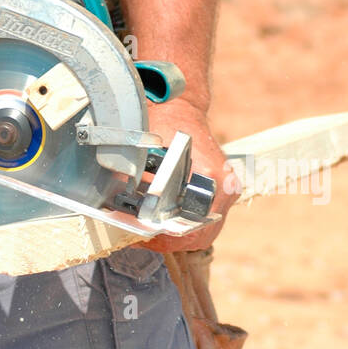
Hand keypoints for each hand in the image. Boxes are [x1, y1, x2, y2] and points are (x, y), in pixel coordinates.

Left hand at [141, 98, 240, 252]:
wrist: (180, 107)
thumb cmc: (164, 123)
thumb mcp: (148, 150)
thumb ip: (139, 181)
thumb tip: (121, 209)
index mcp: (214, 179)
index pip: (194, 227)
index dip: (165, 237)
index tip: (142, 235)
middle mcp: (225, 188)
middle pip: (201, 235)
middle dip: (170, 241)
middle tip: (141, 238)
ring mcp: (226, 192)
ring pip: (204, 232)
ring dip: (177, 236)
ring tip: (148, 234)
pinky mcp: (220, 193)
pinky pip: (204, 220)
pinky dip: (184, 226)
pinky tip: (161, 224)